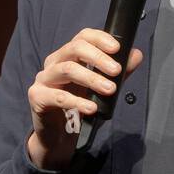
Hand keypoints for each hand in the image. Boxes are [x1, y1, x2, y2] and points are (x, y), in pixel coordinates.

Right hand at [26, 28, 143, 169]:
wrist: (56, 136)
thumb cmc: (77, 107)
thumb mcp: (100, 89)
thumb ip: (117, 73)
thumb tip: (136, 55)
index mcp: (68, 56)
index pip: (83, 37)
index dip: (100, 39)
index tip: (117, 48)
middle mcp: (54, 63)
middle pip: (74, 48)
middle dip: (98, 58)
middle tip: (117, 71)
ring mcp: (43, 79)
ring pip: (67, 69)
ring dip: (92, 78)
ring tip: (110, 90)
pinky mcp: (37, 97)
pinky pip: (58, 96)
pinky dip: (77, 101)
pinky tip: (92, 108)